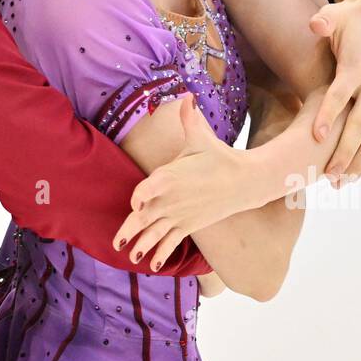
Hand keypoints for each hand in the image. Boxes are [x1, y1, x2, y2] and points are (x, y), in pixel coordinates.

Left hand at [113, 97, 251, 269]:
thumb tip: (186, 95)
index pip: (150, 188)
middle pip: (147, 217)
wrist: (245, 181)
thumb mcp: (201, 137)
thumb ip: (189, 118)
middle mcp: (174, 199)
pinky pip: (173, 242)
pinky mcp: (190, 225)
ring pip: (157, 232)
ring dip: (143, 245)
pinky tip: (154, 265)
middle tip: (116, 242)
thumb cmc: (218, 156)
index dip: (141, 196)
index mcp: (172, 176)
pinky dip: (163, 253)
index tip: (135, 204)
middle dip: (130, 230)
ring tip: (130, 255)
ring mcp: (181, 215)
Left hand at [307, 0, 360, 184]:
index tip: (315, 136)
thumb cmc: (348, 20)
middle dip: (345, 151)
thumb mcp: (334, 15)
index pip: (341, 94)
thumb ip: (323, 21)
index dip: (329, 114)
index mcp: (358, 65)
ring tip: (341, 182)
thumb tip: (315, 23)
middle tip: (327, 175)